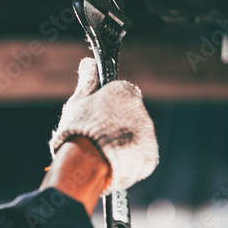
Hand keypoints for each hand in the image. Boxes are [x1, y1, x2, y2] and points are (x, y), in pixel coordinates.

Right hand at [49, 58, 158, 194]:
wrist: (87, 164)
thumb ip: (87, 81)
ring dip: (123, 141)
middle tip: (97, 133)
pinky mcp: (150, 157)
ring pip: (136, 135)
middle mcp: (141, 111)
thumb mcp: (77, 102)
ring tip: (103, 151)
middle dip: (117, 122)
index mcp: (125, 92)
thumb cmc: (78, 130)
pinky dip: (129, 158)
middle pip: (130, 114)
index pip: (122, 92)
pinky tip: (112, 161)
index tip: (98, 112)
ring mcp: (148, 136)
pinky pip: (140, 155)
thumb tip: (89, 62)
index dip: (109, 102)